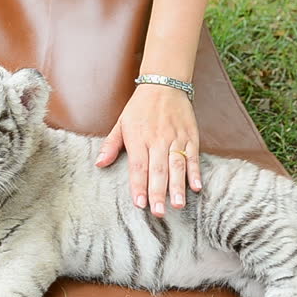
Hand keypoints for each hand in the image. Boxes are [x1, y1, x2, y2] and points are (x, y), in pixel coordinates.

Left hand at [96, 84, 201, 217]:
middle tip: (158, 212)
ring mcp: (176, 139)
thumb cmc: (140, 107)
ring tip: (178, 205)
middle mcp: (158, 140)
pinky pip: (193, 157)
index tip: (139, 203)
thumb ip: (111, 145)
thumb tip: (99, 164)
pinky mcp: (191, 137)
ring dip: (178, 186)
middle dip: (158, 192)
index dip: (139, 186)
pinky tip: (197, 187)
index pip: (138, 166)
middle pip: (158, 169)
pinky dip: (196, 172)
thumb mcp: (121, 123)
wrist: (164, 84)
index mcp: (138, 138)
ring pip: (177, 166)